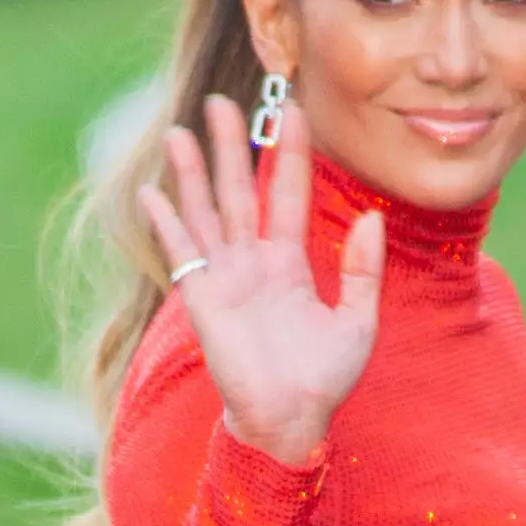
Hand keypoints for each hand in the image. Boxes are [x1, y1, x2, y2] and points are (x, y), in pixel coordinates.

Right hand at [137, 94, 381, 469]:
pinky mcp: (202, 299)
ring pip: (205, 212)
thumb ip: (364, 270)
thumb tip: (375, 217)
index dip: (289, 154)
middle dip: (230, 147)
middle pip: (238, 191)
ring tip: (181, 132)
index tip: (292, 110)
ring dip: (192, 173)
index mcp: (290, 264)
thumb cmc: (324, 380)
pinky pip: (182, 253)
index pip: (287, 194)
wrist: (289, 422)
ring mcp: (225, 278)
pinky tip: (150, 193)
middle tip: (223, 103)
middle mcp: (253, 263)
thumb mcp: (359, 322)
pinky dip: (166, 223)